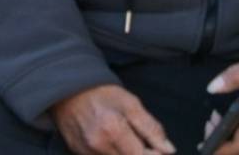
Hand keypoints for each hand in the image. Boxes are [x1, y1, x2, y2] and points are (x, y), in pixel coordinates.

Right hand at [51, 84, 173, 153]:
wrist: (68, 90)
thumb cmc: (102, 94)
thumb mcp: (131, 104)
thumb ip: (151, 128)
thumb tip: (169, 150)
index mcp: (114, 130)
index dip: (154, 154)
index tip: (156, 148)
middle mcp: (98, 145)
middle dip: (139, 153)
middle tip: (139, 142)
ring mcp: (86, 152)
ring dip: (125, 154)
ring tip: (124, 140)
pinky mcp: (78, 154)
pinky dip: (112, 154)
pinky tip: (112, 143)